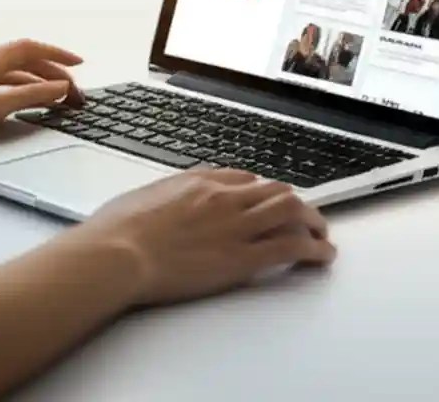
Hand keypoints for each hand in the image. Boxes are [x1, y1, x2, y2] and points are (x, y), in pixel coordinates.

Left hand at [0, 39, 84, 147]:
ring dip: (36, 83)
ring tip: (53, 100)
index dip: (58, 55)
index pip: (31, 49)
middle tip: (72, 94)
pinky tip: (18, 104)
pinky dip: (18, 91)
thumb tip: (59, 88)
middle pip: (24, 61)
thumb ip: (28, 96)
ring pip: (11, 74)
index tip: (79, 65)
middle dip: (52, 73)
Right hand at [77, 168, 336, 304]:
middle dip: (294, 204)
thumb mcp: (141, 198)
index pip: (243, 179)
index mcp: (198, 183)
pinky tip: (322, 255)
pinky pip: (290, 246)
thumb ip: (164, 196)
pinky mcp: (241, 258)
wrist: (116, 254)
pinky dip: (313, 249)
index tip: (264, 202)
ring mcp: (235, 226)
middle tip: (304, 218)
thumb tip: (165, 200)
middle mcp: (223, 198)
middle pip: (275, 190)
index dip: (260, 191)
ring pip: (291, 210)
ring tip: (321, 235)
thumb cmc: (116, 231)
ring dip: (313, 222)